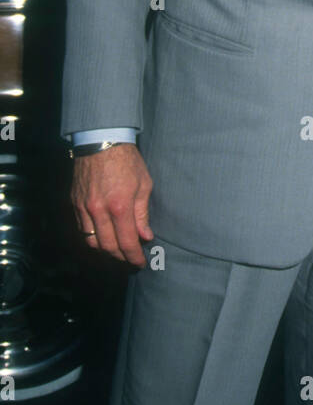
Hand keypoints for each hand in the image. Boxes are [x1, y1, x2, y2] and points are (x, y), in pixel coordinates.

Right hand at [71, 144, 153, 266]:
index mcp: (120, 206)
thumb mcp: (144, 185)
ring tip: (117, 251)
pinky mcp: (75, 203)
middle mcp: (99, 210)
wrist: (101, 141)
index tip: (140, 263)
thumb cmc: (127, 161)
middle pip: (108, 247)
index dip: (134, 257)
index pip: (127, 242)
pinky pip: (82, 228)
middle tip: (130, 259)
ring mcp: (84, 207)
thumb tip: (146, 236)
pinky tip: (103, 237)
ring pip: (91, 241)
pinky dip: (93, 237)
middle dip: (120, 257)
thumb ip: (143, 214)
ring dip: (105, 250)